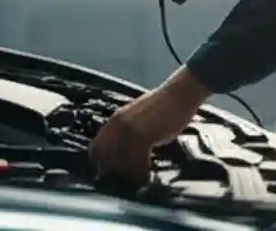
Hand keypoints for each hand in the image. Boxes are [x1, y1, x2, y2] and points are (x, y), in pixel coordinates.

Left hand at [88, 67, 209, 185]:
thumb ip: (128, 133)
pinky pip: (137, 162)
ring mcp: (129, 130)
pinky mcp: (143, 135)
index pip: (96, 148)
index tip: (112, 173)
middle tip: (126, 182)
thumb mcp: (138, 119)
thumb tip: (125, 154)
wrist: (179, 94)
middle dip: (115, 173)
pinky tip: (148, 176)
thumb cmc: (164, 107)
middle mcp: (117, 126)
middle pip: (106, 158)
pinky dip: (142, 172)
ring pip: (121, 163)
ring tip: (139, 180)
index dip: (102, 164)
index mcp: (114, 121)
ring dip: (130, 175)